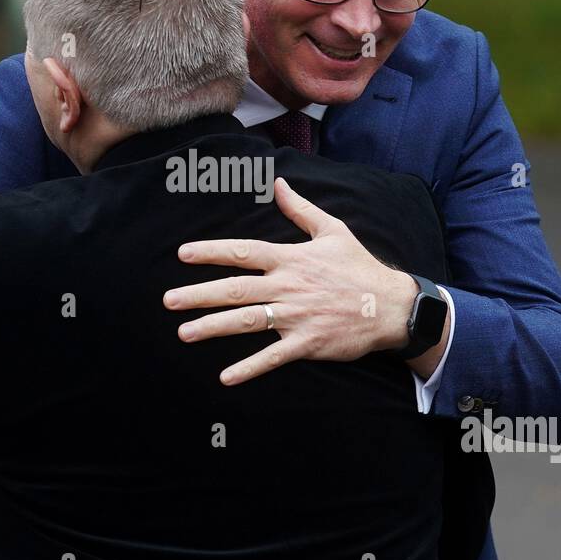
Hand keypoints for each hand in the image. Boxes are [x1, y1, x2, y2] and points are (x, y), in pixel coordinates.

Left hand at [163, 177, 417, 384]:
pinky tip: (225, 376)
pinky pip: (272, 357)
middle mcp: (288, 286)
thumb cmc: (359, 267)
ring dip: (213, 327)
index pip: (243, 252)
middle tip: (169, 300)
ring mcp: (296, 316)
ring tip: (184, 333)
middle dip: (199, 295)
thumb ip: (301, 209)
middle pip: (235, 290)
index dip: (211, 252)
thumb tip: (279, 183)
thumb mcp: (333, 231)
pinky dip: (249, 367)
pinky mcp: (307, 343)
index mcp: (291, 259)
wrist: (391, 306)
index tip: (183, 254)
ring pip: (247, 322)